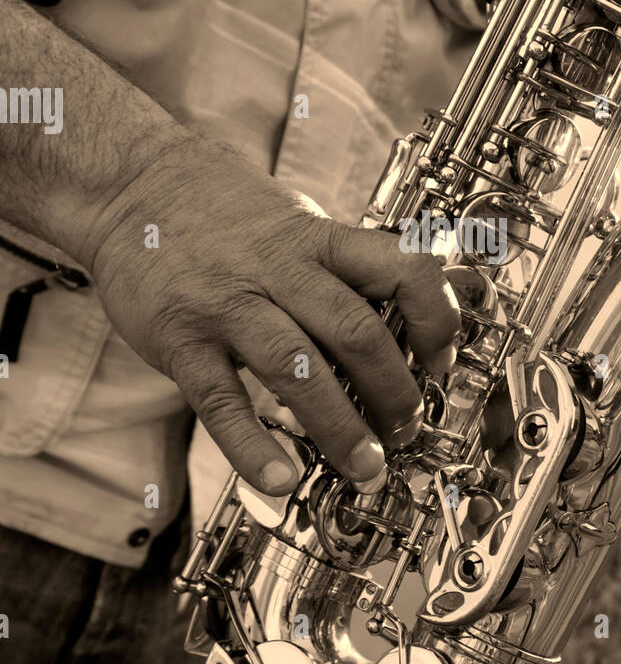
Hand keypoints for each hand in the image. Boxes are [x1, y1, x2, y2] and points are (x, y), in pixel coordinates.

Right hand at [80, 132, 459, 496]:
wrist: (134, 186)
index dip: (436, 319)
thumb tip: (418, 309)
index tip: (442, 361)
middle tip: (405, 431)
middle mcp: (278, 268)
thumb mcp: (300, 223)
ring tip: (364, 467)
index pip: (401, 268)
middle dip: (393, 393)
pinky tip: (281, 477)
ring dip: (340, 427)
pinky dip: (253, 445)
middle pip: (356, 332)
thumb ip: (349, 266)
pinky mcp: (180, 338)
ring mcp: (227, 304)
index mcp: (319, 240)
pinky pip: (221, 399)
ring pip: (297, 368)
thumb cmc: (228, 213)